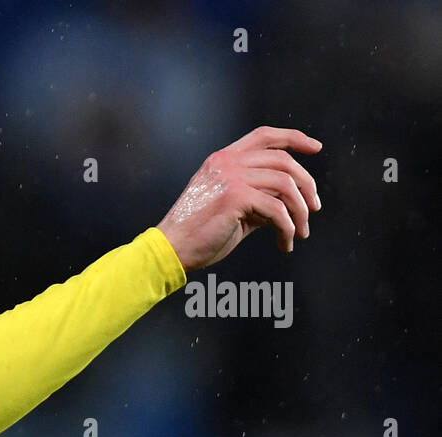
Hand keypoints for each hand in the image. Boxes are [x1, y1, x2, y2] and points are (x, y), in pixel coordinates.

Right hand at [156, 126, 321, 271]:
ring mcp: (230, 177)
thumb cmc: (198, 234)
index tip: (315, 148)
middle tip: (313, 209)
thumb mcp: (231, 208)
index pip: (265, 136)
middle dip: (307, 185)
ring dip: (300, 211)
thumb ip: (257, 198)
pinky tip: (284, 243)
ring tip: (300, 232)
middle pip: (283, 161)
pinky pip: (276, 210)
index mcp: (223, 159)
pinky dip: (286, 228)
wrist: (171, 249)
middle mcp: (227, 162)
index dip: (294, 138)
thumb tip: (288, 203)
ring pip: (285, 185)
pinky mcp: (235, 197)